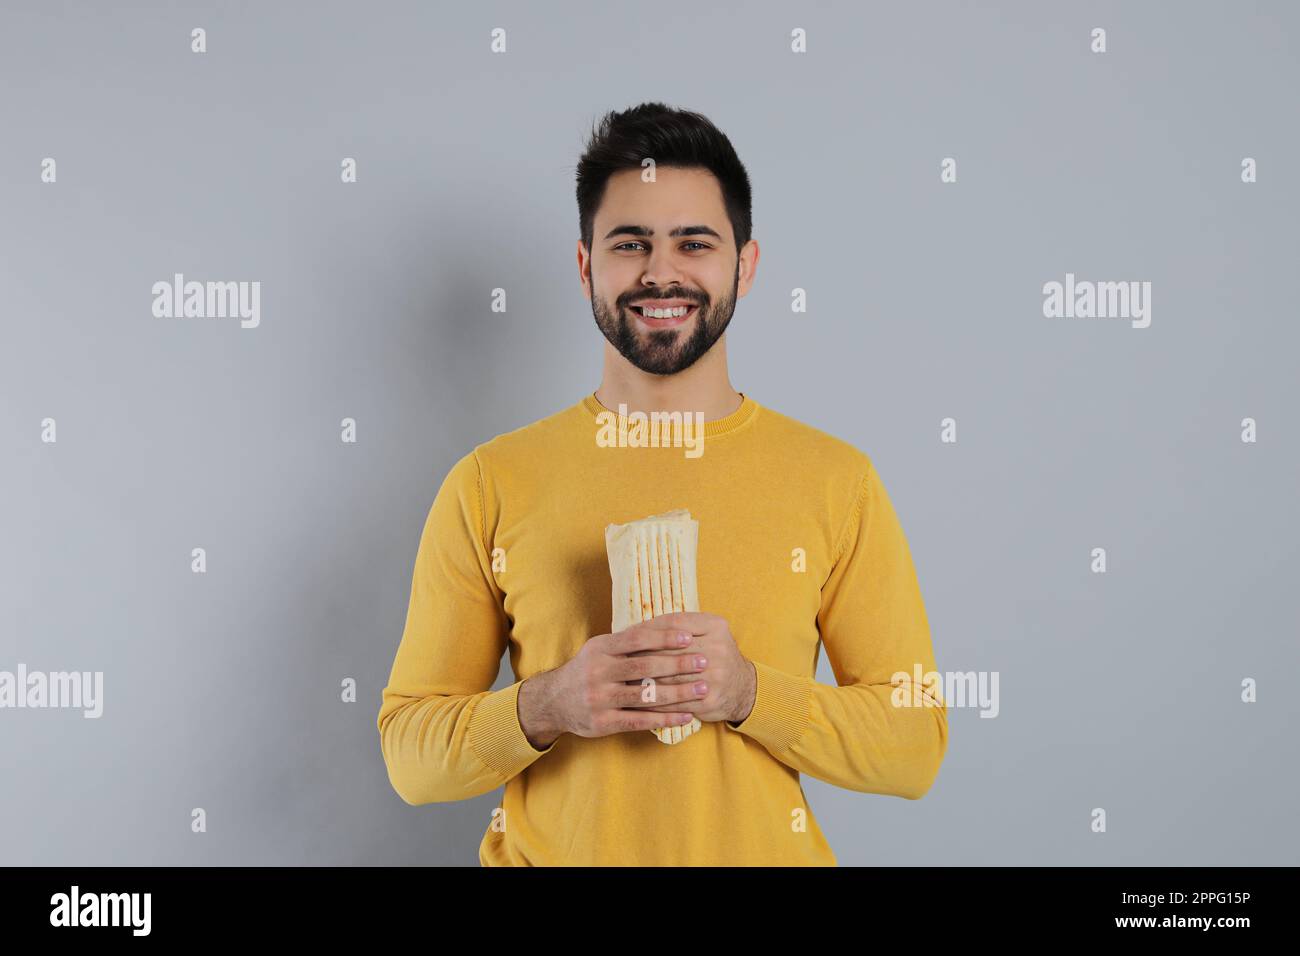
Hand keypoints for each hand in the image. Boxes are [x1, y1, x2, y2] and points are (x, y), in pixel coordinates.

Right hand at [527, 618, 708, 741]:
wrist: (553, 702)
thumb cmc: (586, 671)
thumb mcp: (599, 650)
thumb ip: (627, 642)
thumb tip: (666, 625)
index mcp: (600, 649)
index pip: (637, 638)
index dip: (664, 637)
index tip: (689, 636)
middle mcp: (598, 672)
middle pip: (645, 666)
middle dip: (678, 663)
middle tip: (704, 661)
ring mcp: (600, 698)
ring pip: (646, 695)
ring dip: (678, 693)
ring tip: (703, 689)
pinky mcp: (603, 722)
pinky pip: (640, 720)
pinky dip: (665, 718)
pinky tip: (685, 716)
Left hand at [622, 611, 755, 724]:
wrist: (743, 688)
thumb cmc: (714, 654)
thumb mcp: (706, 631)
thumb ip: (678, 625)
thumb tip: (637, 627)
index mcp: (715, 626)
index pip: (674, 624)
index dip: (648, 630)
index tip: (628, 635)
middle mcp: (718, 649)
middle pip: (669, 652)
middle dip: (641, 657)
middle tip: (620, 660)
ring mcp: (715, 676)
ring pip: (669, 678)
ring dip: (643, 681)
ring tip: (623, 681)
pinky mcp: (709, 700)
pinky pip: (674, 702)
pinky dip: (653, 702)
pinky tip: (638, 701)